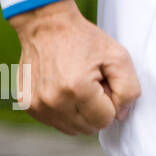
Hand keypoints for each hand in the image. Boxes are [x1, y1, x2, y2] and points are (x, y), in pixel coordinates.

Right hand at [7, 0, 140, 134]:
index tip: (104, 82)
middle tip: (93, 83)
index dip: (111, 102)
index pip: (105, 120)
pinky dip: (64, 111)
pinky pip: (55, 122)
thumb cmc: (84, 39)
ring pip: (71, 129)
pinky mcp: (26, 105)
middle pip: (88, 128)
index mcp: (76, 89)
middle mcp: (52, 101)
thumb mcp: (118, 57)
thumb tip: (121, 115)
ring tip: (78, 85)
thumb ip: (128, 90)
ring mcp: (36, 105)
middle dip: (96, 109)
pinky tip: (64, 88)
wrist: (46, 25)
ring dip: (80, 113)